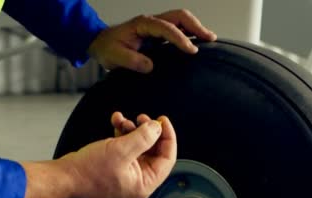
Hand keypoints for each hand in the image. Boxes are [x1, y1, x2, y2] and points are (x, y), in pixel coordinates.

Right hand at [56, 112, 176, 197]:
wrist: (64, 176)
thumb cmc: (89, 171)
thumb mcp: (120, 150)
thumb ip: (143, 138)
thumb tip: (158, 127)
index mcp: (144, 183)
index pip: (167, 158)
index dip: (168, 137)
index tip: (162, 120)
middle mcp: (138, 180)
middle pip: (154, 150)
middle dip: (147, 131)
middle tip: (142, 117)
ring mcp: (127, 172)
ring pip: (139, 145)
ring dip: (132, 129)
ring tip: (122, 119)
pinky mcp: (116, 165)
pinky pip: (126, 146)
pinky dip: (122, 133)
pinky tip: (115, 121)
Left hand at [87, 9, 216, 72]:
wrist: (101, 43)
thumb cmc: (108, 48)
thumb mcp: (114, 57)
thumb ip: (131, 61)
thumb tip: (150, 66)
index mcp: (143, 24)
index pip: (166, 28)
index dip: (180, 38)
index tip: (191, 50)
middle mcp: (152, 22)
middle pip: (179, 16)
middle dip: (196, 26)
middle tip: (210, 39)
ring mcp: (157, 26)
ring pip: (181, 20)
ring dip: (196, 28)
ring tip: (210, 40)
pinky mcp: (159, 34)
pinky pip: (179, 29)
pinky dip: (191, 33)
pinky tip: (199, 43)